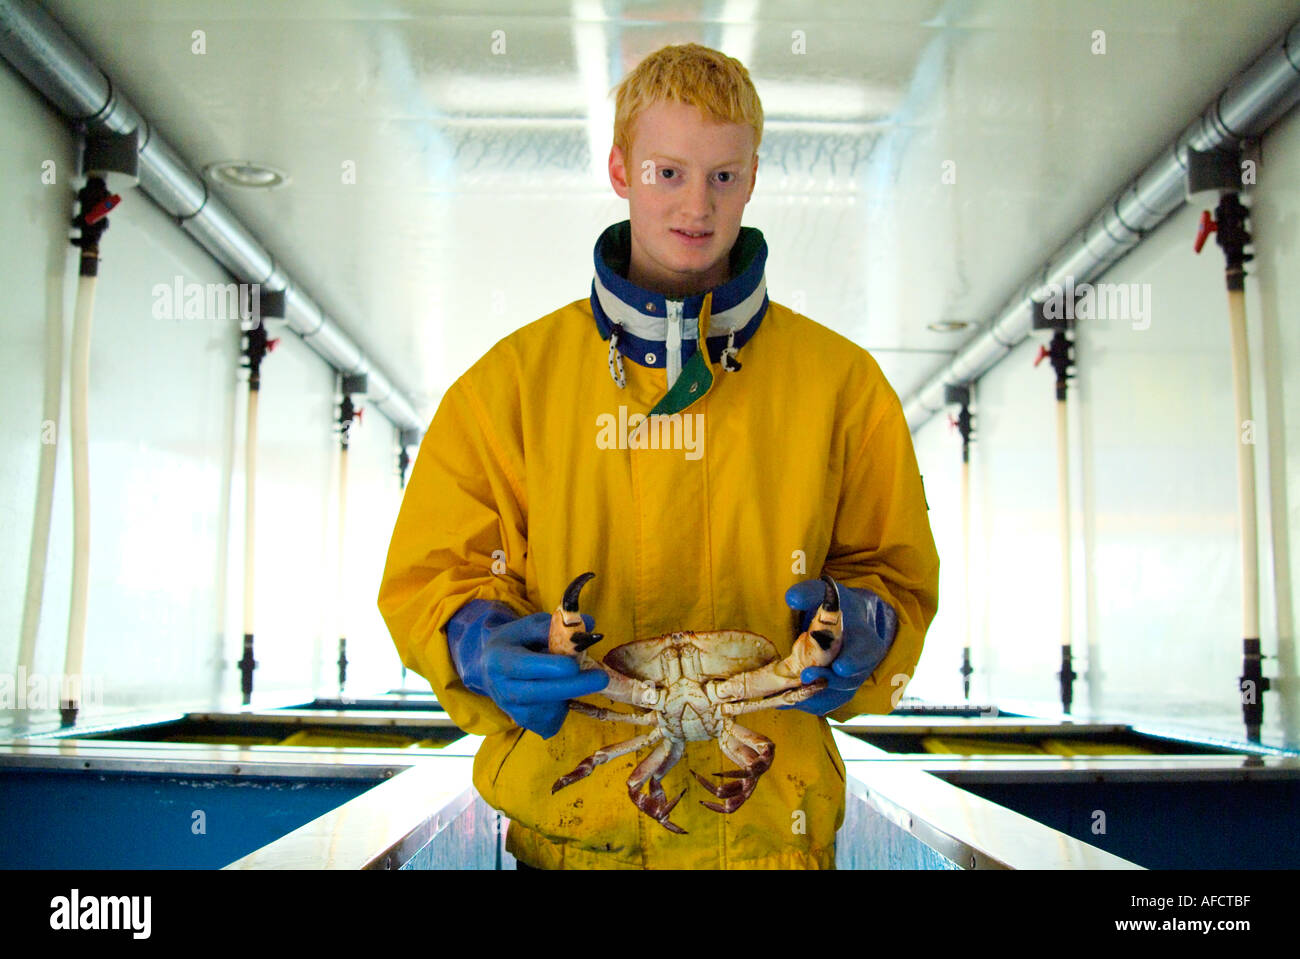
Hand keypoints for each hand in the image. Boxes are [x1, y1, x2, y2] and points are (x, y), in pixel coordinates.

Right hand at [447, 600, 608, 737]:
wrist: (492, 667)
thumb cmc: (517, 642)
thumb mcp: (529, 626)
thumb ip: (556, 626)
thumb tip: (590, 624)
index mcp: (498, 659)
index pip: (526, 666)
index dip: (553, 667)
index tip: (576, 664)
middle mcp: (500, 689)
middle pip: (540, 693)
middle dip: (574, 686)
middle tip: (601, 678)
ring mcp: (511, 710)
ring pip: (548, 710)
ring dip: (569, 696)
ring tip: (573, 680)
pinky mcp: (523, 723)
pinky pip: (550, 722)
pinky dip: (563, 708)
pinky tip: (561, 694)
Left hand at [781, 578, 897, 714]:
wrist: (850, 624)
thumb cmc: (839, 608)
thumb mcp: (829, 594)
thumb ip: (811, 593)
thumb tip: (792, 598)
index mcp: (866, 641)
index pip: (864, 654)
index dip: (853, 661)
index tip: (839, 666)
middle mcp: (861, 666)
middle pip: (849, 680)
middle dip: (828, 680)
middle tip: (805, 676)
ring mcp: (849, 682)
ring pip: (834, 696)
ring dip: (813, 695)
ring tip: (790, 692)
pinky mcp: (836, 693)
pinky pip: (824, 704)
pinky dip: (806, 703)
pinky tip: (785, 700)